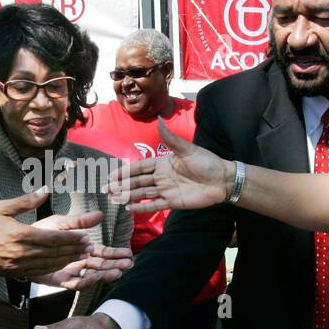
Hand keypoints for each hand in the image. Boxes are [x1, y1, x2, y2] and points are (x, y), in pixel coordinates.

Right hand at [0, 188, 91, 277]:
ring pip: (50, 264)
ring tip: (82, 257)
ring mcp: (19, 265)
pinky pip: (40, 271)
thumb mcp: (2, 208)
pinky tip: (63, 265)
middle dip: (75, 250)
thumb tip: (45, 190)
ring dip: (68, 261)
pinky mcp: (15, 273)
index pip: (54, 239)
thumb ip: (25, 201)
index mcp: (21, 235)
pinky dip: (54, 268)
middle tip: (90, 247)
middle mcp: (22, 253)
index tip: (85, 236)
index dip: (72, 239)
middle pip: (56, 253)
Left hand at [31, 211, 133, 289]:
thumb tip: (100, 214)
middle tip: (128, 265)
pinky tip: (95, 278)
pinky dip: (86, 281)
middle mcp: (78, 260)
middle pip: (101, 264)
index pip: (102, 251)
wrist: (17, 245)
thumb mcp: (62, 223)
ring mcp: (70, 271)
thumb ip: (80, 221)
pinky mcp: (59, 279)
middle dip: (115, 264)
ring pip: (91, 274)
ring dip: (105, 274)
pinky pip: (75, 282)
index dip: (115, 253)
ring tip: (117, 272)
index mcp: (80, 246)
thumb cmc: (39, 231)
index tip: (129, 253)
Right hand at [109, 119, 233, 213]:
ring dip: (128, 195)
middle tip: (106, 190)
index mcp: (163, 163)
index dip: (125, 171)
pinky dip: (142, 207)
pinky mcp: (173, 202)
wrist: (223, 180)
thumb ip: (170, 138)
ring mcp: (166, 190)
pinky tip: (130, 208)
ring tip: (113, 199)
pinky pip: (155, 205)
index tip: (111, 175)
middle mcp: (162, 177)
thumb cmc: (206, 162)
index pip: (140, 167)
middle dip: (122, 185)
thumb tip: (158, 119)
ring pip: (143, 193)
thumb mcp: (187, 149)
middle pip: (138, 181)